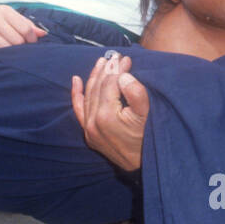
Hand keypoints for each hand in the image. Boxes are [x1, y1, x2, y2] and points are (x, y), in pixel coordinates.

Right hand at [0, 0, 46, 50]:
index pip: (26, 29)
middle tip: (19, 48)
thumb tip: (42, 34)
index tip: (31, 43)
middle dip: (21, 47)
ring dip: (11, 53)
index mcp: (4, 11)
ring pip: (7, 49)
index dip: (32, 39)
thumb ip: (25, 23)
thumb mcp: (7, 15)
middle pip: (18, 41)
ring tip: (9, 50)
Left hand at [71, 53, 148, 171]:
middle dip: (107, 69)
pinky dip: (76, 94)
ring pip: (88, 95)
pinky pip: (78, 110)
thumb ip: (136, 94)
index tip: (126, 59)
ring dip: (94, 76)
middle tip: (116, 56)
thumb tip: (123, 76)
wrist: (141, 167)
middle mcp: (93, 121)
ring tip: (102, 62)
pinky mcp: (88, 133)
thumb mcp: (147, 116)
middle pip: (98, 87)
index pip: (110, 84)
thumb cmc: (148, 140)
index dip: (118, 69)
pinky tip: (76, 80)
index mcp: (107, 116)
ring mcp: (88, 128)